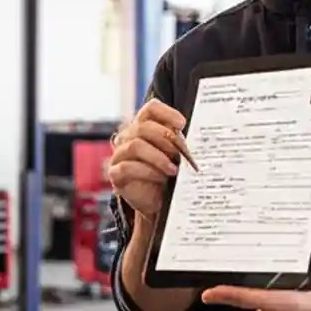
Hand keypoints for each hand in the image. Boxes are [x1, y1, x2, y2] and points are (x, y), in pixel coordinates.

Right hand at [107, 98, 187, 217]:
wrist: (157, 201)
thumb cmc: (167, 173)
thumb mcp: (176, 155)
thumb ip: (180, 142)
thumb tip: (194, 136)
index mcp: (144, 126)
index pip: (151, 109)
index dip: (166, 113)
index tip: (182, 124)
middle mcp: (128, 136)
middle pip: (143, 127)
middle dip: (165, 138)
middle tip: (180, 152)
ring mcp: (120, 154)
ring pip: (135, 146)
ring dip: (158, 157)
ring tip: (173, 169)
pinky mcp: (116, 173)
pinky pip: (127, 167)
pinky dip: (147, 171)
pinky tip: (160, 178)